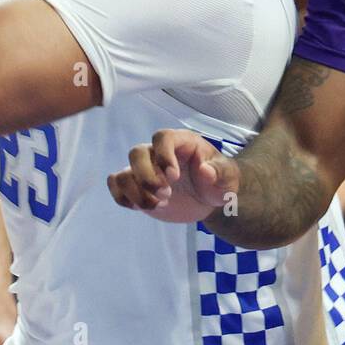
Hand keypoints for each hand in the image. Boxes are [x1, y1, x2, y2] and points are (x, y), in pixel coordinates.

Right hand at [106, 129, 239, 222]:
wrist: (208, 199)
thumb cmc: (219, 182)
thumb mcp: (228, 179)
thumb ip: (220, 173)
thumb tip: (205, 171)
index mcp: (182, 142)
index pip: (162, 137)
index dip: (163, 155)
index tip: (175, 177)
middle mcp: (158, 152)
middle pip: (136, 153)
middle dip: (147, 178)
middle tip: (167, 195)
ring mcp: (145, 168)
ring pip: (124, 172)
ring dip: (136, 193)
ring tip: (159, 205)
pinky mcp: (136, 185)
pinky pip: (116, 184)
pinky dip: (123, 197)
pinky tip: (141, 207)